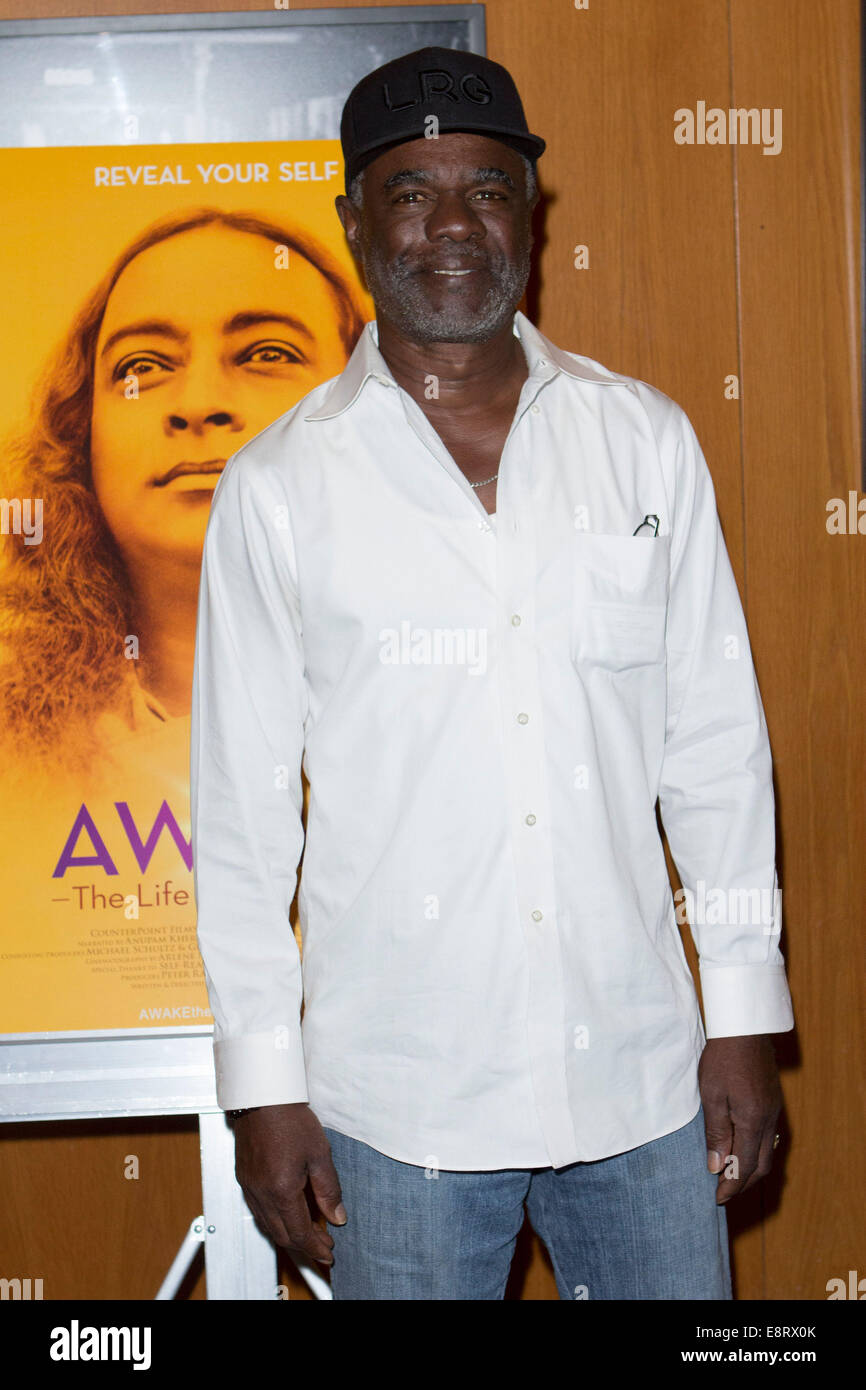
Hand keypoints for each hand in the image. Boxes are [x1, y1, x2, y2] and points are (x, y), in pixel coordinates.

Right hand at [232, 1102, 346, 1264]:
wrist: (261, 1097)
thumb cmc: (288, 1118)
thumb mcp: (319, 1153)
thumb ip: (328, 1189)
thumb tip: (336, 1215)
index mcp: (281, 1189)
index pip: (300, 1232)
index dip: (316, 1247)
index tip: (328, 1253)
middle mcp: (261, 1193)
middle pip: (282, 1235)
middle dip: (304, 1247)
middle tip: (323, 1247)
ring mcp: (249, 1187)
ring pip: (268, 1226)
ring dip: (288, 1236)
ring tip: (309, 1235)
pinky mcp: (244, 1178)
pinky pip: (258, 1211)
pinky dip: (274, 1222)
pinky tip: (286, 1216)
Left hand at [698, 1034, 782, 1204]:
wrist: (744, 1027)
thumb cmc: (722, 1058)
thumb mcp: (712, 1095)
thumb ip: (716, 1132)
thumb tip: (717, 1167)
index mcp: (753, 1121)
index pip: (745, 1166)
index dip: (731, 1186)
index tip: (717, 1199)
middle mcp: (768, 1120)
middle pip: (761, 1165)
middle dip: (742, 1184)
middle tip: (722, 1193)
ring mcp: (773, 1111)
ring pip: (767, 1152)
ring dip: (750, 1169)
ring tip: (729, 1176)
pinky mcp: (772, 1102)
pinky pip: (768, 1138)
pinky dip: (755, 1152)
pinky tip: (741, 1150)